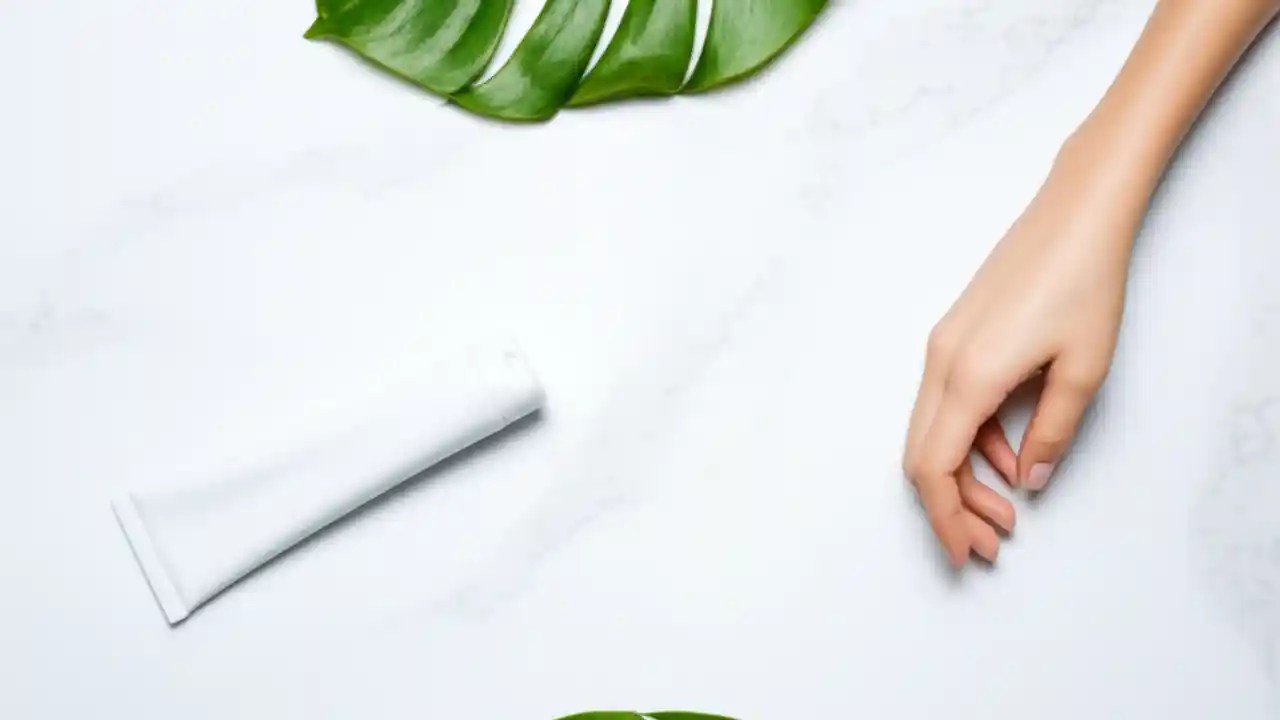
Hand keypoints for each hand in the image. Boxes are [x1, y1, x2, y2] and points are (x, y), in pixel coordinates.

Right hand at [902, 143, 1144, 566]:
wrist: (1074, 214)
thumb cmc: (1082, 283)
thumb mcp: (1083, 370)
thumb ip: (1050, 434)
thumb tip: (1027, 479)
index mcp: (968, 377)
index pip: (934, 467)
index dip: (945, 518)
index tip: (966, 552)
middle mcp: (941, 364)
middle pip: (922, 456)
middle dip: (951, 508)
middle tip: (990, 542)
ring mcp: (942, 348)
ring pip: (931, 432)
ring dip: (961, 477)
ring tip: (1004, 508)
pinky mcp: (954, 337)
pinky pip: (946, 404)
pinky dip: (968, 441)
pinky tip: (1006, 454)